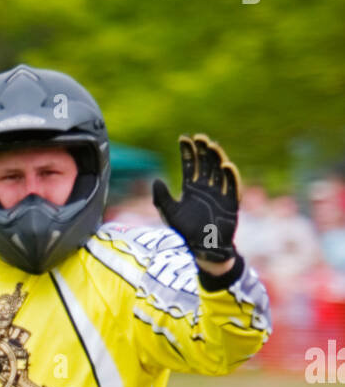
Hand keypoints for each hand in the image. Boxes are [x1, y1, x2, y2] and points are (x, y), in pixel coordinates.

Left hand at [153, 134, 241, 267]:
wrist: (204, 248)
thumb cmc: (186, 232)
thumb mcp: (170, 214)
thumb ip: (162, 198)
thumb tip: (155, 181)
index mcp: (191, 188)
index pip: (190, 165)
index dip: (187, 152)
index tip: (183, 139)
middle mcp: (206, 187)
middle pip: (205, 164)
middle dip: (203, 150)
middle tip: (200, 138)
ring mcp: (219, 193)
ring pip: (218, 171)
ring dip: (216, 158)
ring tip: (212, 146)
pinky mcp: (230, 202)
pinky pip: (231, 187)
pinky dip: (230, 177)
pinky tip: (226, 166)